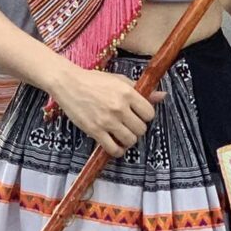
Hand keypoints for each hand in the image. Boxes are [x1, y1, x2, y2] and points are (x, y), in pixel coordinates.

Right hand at [50, 65, 164, 157]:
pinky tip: (115, 144)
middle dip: (137, 128)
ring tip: (121, 134)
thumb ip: (140, 90)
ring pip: (130, 140)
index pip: (149, 113)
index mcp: (127, 93)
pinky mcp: (95, 131)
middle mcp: (119, 107)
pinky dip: (117, 150)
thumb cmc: (93, 80)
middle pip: (141, 129)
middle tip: (128, 125)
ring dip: (128, 140)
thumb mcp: (118, 80)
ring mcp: (107, 120)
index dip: (145, 116)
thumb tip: (162, 96)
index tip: (138, 115)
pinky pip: (114, 149)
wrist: (68, 83)